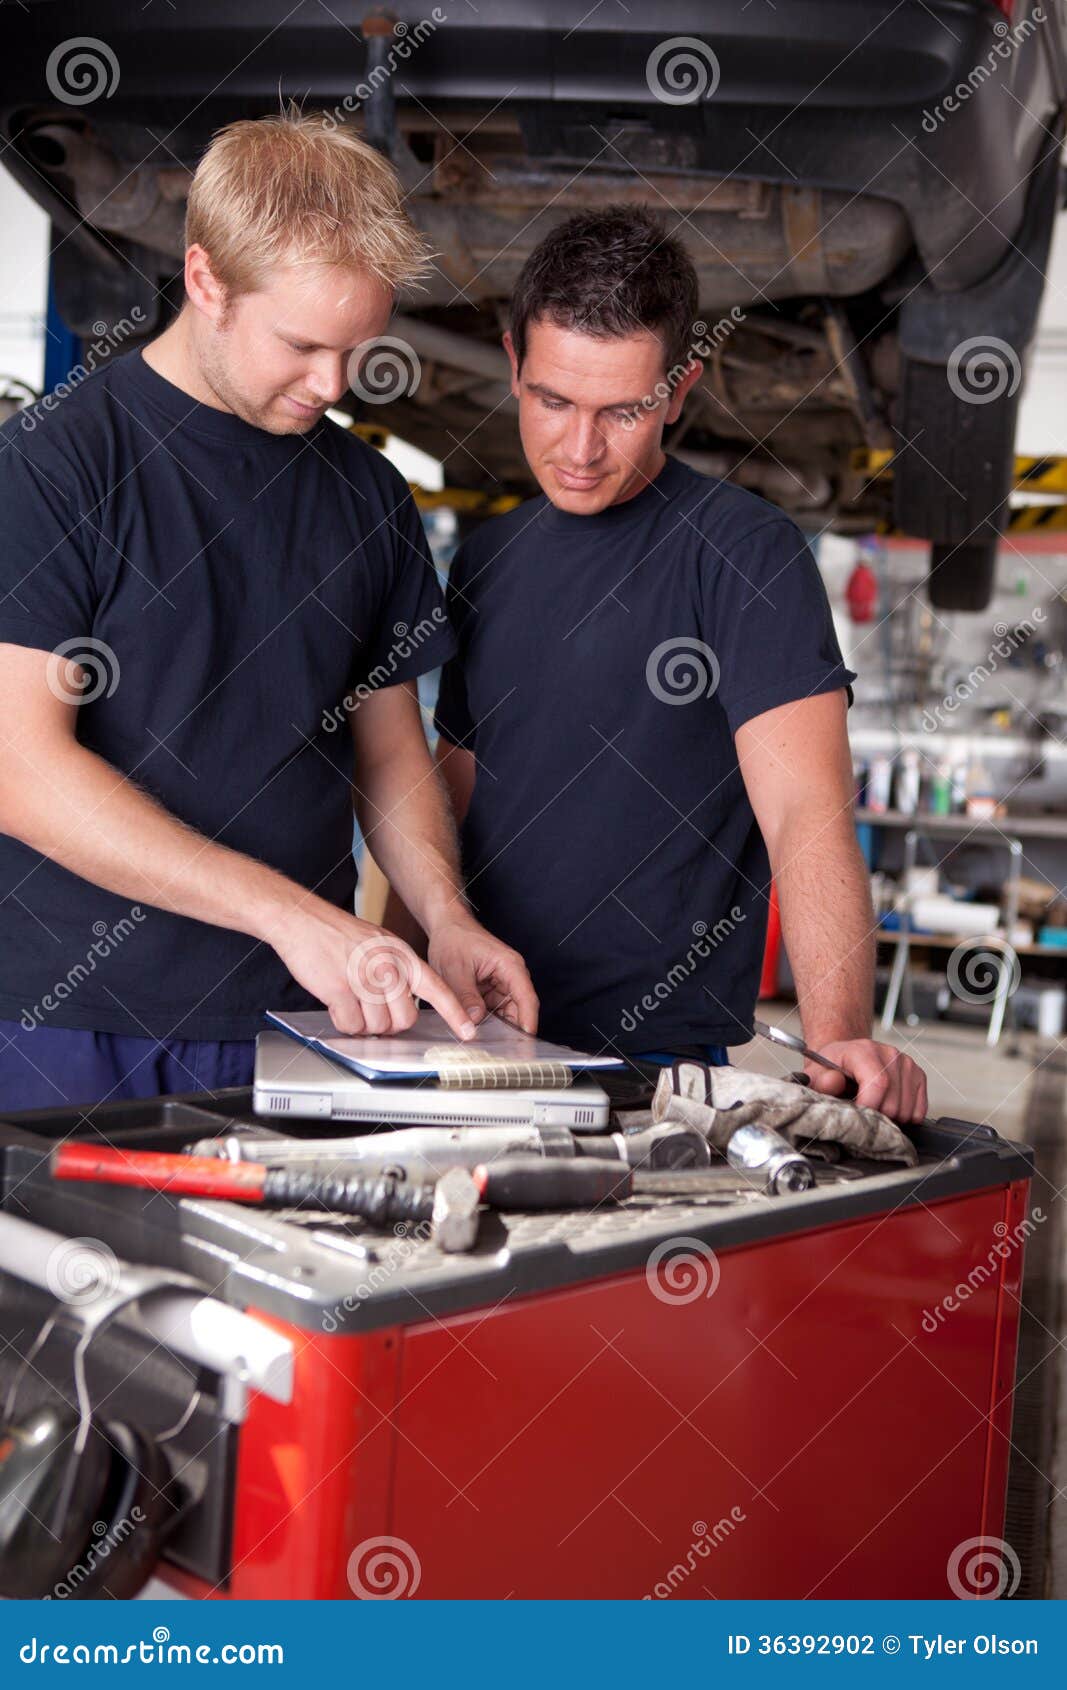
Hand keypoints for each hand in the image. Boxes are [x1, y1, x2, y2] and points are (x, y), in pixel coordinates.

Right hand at [268, 899, 476, 1038]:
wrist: (303, 920)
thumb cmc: (338, 935)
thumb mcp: (379, 944)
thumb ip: (396, 971)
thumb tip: (403, 1003)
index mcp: (401, 955)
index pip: (437, 988)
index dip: (454, 1013)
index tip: (468, 1031)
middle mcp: (387, 966)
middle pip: (405, 1019)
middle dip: (390, 1025)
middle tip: (374, 1013)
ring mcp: (364, 978)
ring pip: (377, 1025)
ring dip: (363, 1023)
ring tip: (351, 1002)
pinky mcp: (340, 989)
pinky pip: (351, 1025)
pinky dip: (344, 1023)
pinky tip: (337, 1005)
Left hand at [427, 913, 539, 1033]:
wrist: (446, 925)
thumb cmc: (454, 938)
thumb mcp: (454, 968)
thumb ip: (465, 995)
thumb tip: (474, 1020)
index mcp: (510, 966)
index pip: (527, 999)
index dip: (527, 1023)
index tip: (524, 1044)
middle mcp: (511, 976)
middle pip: (519, 1010)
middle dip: (512, 1031)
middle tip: (501, 1053)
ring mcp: (502, 983)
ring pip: (506, 1013)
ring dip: (497, 1028)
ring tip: (487, 1045)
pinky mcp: (492, 990)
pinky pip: (494, 1010)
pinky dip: (487, 1021)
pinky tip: (478, 1033)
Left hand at [801, 1038, 926, 1122]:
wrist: (846, 1057)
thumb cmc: (832, 1068)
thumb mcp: (817, 1074)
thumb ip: (821, 1081)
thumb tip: (833, 1082)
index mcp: (863, 1050)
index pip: (878, 1084)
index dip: (869, 1108)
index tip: (857, 1116)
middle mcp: (889, 1053)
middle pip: (892, 1103)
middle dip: (876, 1117)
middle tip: (861, 1111)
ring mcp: (906, 1063)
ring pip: (906, 1110)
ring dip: (890, 1119)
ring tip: (873, 1107)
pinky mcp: (918, 1074)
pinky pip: (919, 1110)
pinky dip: (905, 1117)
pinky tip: (888, 1107)